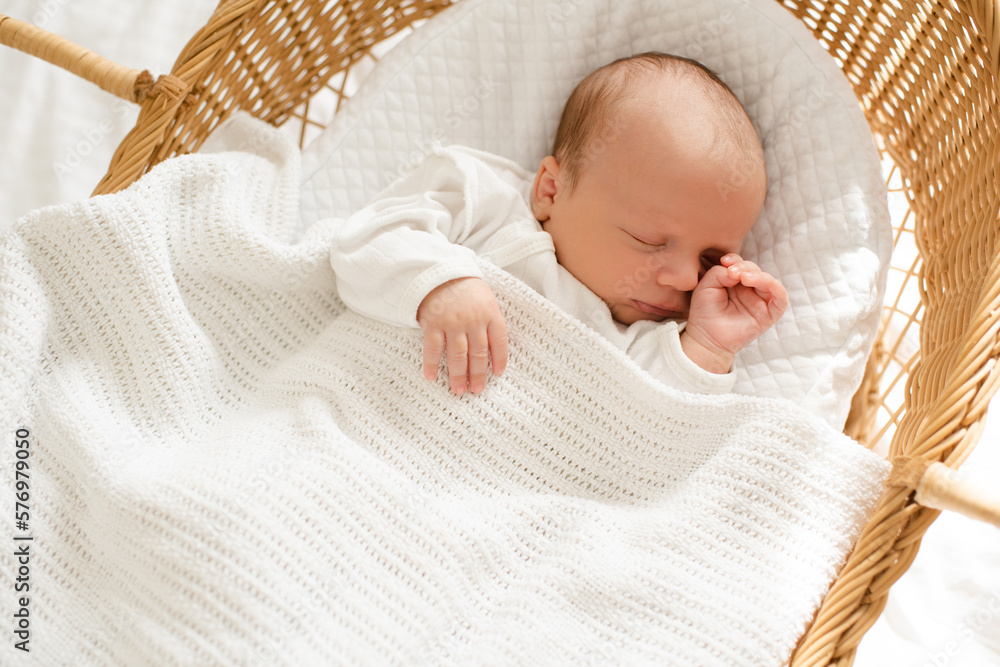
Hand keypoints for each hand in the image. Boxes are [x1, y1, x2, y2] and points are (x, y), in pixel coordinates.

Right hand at [416, 277, 507, 393]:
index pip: (499, 342)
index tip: (497, 373)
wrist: (439, 271)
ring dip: (459, 375)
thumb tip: (494, 346)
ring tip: (459, 390)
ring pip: (458, 356)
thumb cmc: (465, 286)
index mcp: (490, 313)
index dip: (500, 359)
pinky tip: (431, 377)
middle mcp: (473, 321)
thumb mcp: (486, 298)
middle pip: (478, 354)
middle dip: (478, 375)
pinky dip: (432, 365)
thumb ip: (490, 319)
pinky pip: (433, 349)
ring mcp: (452, 323)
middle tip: (476, 389)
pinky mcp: (433, 324)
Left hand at [681, 254, 787, 373]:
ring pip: (769, 282)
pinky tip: (763, 283)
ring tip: (743, 277)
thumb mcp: (706, 286)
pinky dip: (777, 288)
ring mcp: (760, 302)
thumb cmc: (704, 312)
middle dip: (745, 267)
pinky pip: (781, 299)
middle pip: (755, 270)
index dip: (735, 260)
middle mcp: (749, 290)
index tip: (724, 261)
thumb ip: (719, 273)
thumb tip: (736, 271)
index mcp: (735, 282)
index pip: (741, 264)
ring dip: (758, 275)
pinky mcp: (768, 315)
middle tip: (732, 271)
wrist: (706, 338)